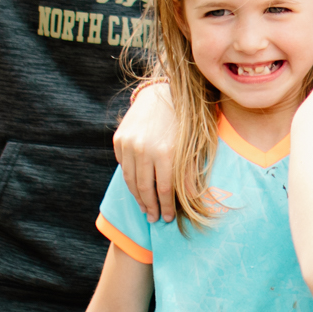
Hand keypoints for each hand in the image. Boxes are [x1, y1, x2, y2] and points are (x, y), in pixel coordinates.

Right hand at [113, 82, 178, 222]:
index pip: (163, 189)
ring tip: (144, 208)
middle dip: (150, 206)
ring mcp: (128, 144)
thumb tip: (191, 200)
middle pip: (144, 188)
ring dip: (137, 197)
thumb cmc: (184, 120)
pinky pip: (123, 165)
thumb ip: (190, 172)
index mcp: (166, 151)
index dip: (166, 206)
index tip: (169, 218)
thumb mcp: (193, 144)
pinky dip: (129, 179)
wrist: (162, 92)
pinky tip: (136, 188)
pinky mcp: (119, 139)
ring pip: (130, 179)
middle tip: (153, 219)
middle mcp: (144, 149)